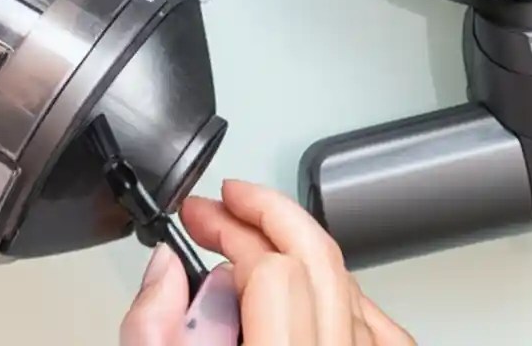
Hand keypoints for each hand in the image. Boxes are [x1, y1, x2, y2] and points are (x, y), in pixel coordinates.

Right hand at [121, 181, 414, 344]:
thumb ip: (153, 328)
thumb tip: (167, 267)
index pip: (275, 272)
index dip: (232, 230)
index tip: (200, 218)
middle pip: (321, 262)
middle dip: (266, 215)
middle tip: (225, 204)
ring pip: (352, 286)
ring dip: (298, 249)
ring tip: (253, 241)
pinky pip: (378, 325)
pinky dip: (342, 291)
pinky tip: (309, 284)